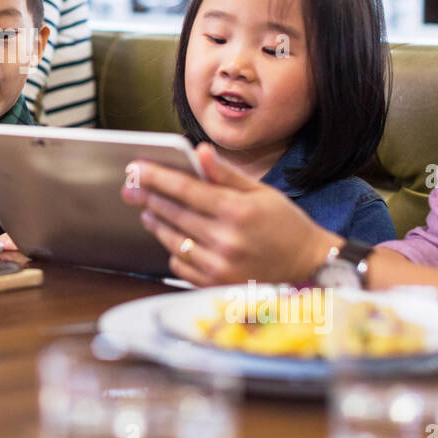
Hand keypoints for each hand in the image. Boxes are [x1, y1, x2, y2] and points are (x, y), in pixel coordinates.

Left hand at [121, 143, 336, 285]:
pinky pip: (180, 265)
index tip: (135, 167)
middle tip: (130, 187)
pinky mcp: (215, 285)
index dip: (156, 177)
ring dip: (155, 223)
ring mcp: (220, 266)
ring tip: (148, 210)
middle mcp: (226, 240)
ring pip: (172, 240)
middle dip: (147, 197)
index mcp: (237, 211)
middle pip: (173, 213)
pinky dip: (174, 250)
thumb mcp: (261, 193)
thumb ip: (226, 174)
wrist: (308, 267)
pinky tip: (176, 238)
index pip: (185, 189)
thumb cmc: (285, 225)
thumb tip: (200, 152)